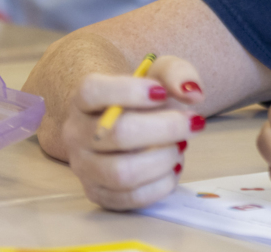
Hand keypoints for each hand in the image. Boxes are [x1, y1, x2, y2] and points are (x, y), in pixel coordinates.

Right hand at [62, 55, 206, 209]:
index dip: (130, 91)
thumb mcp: (160, 73)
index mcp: (84, 99)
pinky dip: (160, 185)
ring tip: (181, 146)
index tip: (162, 93)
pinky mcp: (98, 193)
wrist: (128, 123)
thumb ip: (177, 72)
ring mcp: (84, 167)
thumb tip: (192, 93)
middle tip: (194, 122)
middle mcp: (77, 133)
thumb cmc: (143, 99)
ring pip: (122, 172)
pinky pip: (130, 198)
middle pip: (117, 134)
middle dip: (166, 129)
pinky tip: (173, 167)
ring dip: (163, 159)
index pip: (93, 92)